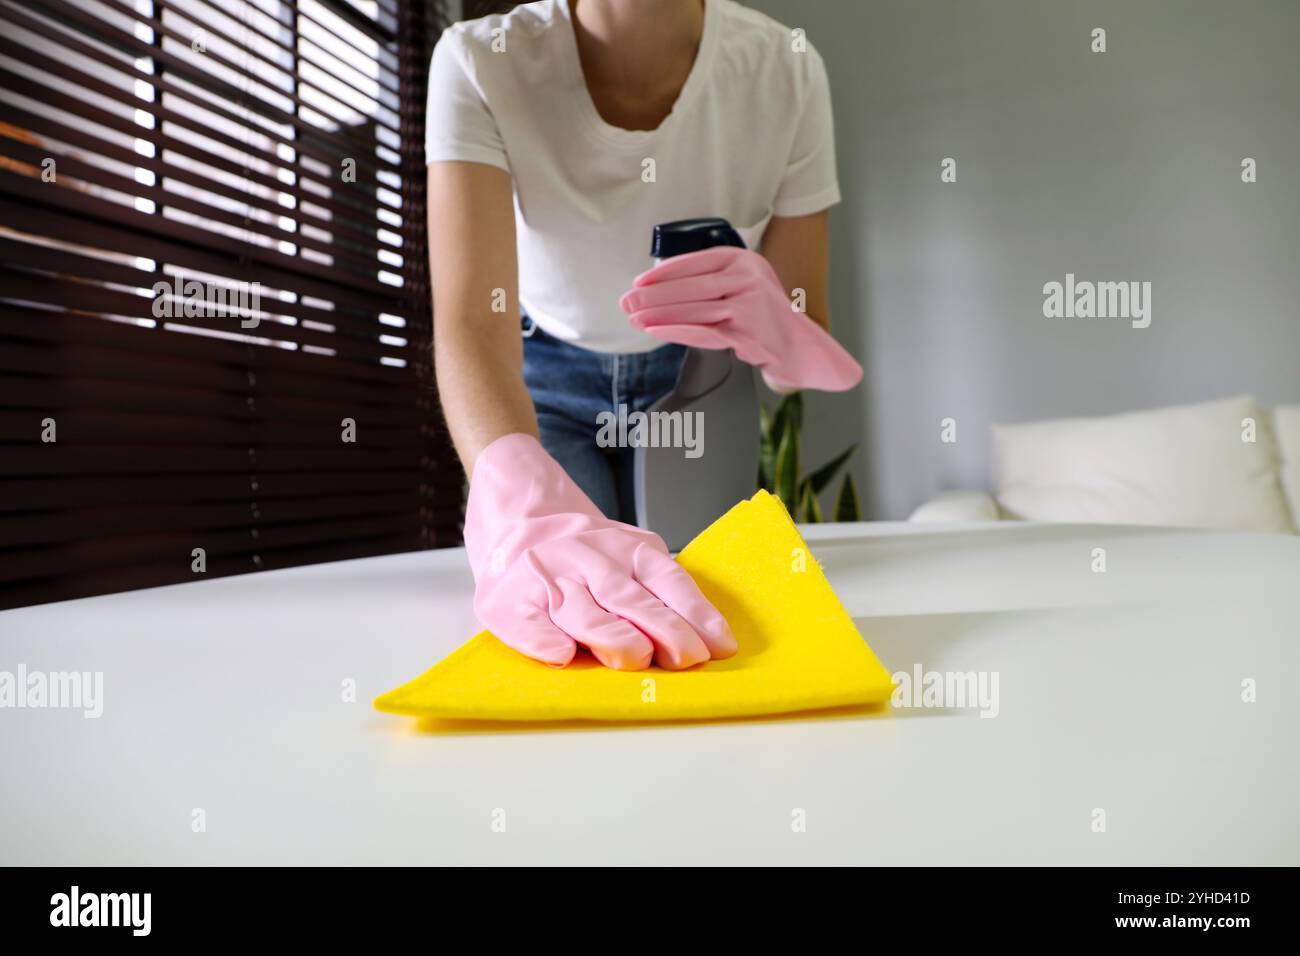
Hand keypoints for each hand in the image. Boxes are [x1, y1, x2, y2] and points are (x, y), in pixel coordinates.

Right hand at [463, 433, 737, 669]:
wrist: (516, 527)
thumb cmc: (584, 562)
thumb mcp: (629, 560)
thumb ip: (658, 594)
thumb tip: (703, 644)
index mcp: (626, 549)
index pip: (668, 581)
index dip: (695, 614)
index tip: (717, 646)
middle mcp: (588, 557)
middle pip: (630, 598)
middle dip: (663, 629)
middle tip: (687, 657)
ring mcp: (548, 577)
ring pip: (583, 611)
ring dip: (611, 636)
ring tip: (635, 658)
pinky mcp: (508, 601)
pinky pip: (528, 624)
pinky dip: (544, 640)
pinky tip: (562, 656)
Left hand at [619, 246, 861, 392]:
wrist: (797, 343)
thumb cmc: (762, 312)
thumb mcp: (742, 282)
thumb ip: (710, 279)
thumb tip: (656, 289)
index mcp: (742, 259)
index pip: (695, 262)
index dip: (663, 273)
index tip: (638, 282)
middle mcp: (747, 278)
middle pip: (690, 287)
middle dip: (653, 296)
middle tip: (626, 302)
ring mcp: (748, 306)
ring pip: (694, 309)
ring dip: (659, 315)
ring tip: (634, 318)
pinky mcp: (746, 333)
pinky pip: (703, 332)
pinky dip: (675, 331)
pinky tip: (655, 330)